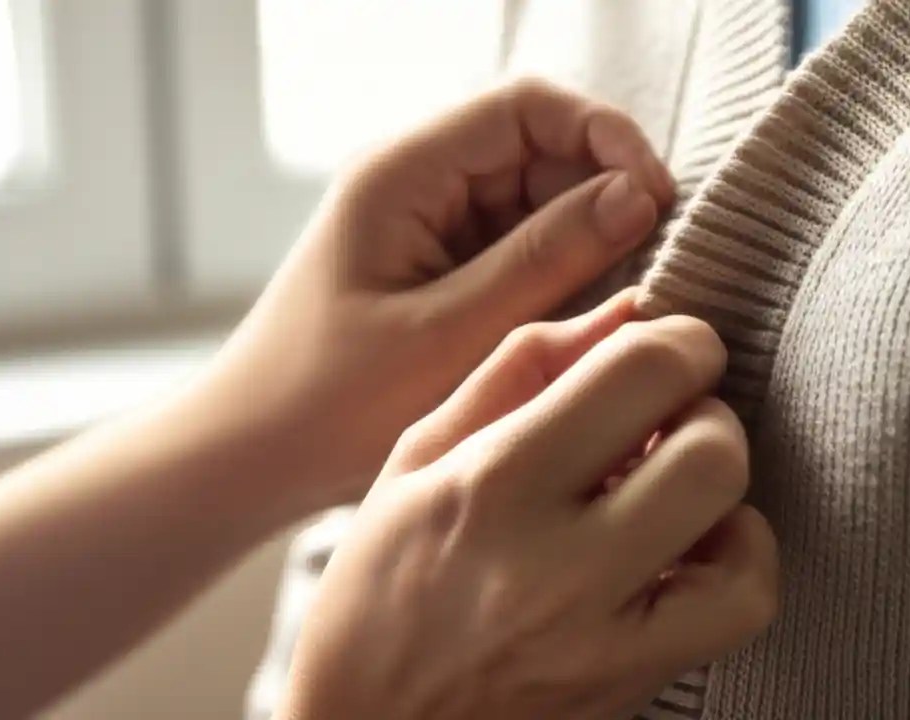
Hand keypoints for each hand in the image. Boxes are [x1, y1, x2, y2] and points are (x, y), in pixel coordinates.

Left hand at [203, 80, 675, 510]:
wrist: (253, 456)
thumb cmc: (329, 401)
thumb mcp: (449, 334)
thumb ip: (546, 262)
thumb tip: (636, 197)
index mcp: (402, 174)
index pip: (525, 106)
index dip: (604, 135)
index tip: (656, 197)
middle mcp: (415, 183)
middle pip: (537, 149)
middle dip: (602, 192)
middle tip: (652, 262)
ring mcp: (426, 226)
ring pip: (534, 201)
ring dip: (584, 238)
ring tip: (620, 299)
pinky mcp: (436, 269)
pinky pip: (515, 247)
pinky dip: (556, 272)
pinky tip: (580, 317)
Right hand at [277, 294, 780, 719]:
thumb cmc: (381, 586)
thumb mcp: (418, 456)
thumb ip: (517, 370)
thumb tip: (624, 310)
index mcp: (488, 482)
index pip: (642, 370)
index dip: (682, 339)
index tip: (670, 347)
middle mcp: (549, 559)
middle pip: (711, 444)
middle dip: (705, 409)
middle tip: (668, 417)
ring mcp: (597, 632)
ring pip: (737, 520)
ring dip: (722, 483)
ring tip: (672, 484)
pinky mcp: (628, 682)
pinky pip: (742, 606)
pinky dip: (741, 562)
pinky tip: (691, 551)